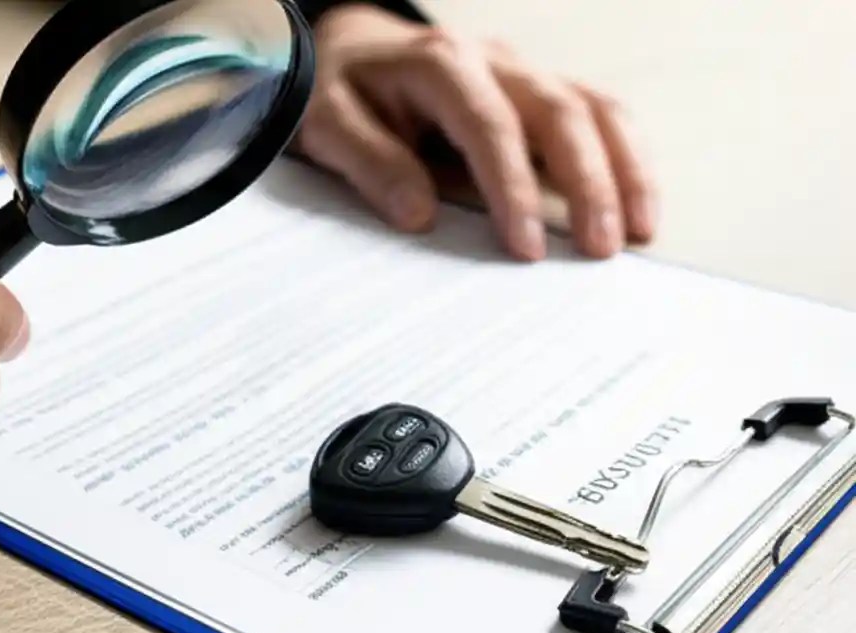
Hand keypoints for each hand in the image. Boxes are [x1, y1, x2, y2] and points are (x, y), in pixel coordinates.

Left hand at [294, 4, 656, 259]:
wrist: (348, 51)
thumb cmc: (340, 90)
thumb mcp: (329, 123)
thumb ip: (371, 164)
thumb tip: (420, 216)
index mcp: (440, 64)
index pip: (490, 126)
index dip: (513, 187)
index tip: (526, 245)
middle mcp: (494, 61)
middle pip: (560, 112)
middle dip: (587, 182)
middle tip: (599, 248)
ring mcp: (523, 73)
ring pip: (595, 107)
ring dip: (624, 169)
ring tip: (637, 231)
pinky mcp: (539, 92)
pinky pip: (598, 115)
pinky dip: (624, 157)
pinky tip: (635, 203)